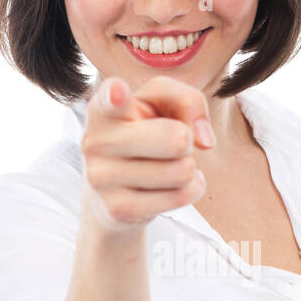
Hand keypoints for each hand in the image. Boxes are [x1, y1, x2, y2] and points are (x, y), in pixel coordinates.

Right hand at [80, 74, 214, 232]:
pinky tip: (170, 186)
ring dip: (186, 168)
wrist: (113, 190)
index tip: (118, 91)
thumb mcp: (161, 104)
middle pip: (176, 139)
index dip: (116, 94)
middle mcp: (96, 141)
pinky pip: (181, 196)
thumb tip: (204, 141)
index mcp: (103, 108)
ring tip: (165, 165)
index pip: (110, 98)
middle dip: (187, 140)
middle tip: (173, 143)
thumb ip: (188, 101)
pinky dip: (189, 189)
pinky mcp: (119, 209)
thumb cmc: (143, 133)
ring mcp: (103, 178)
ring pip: (182, 171)